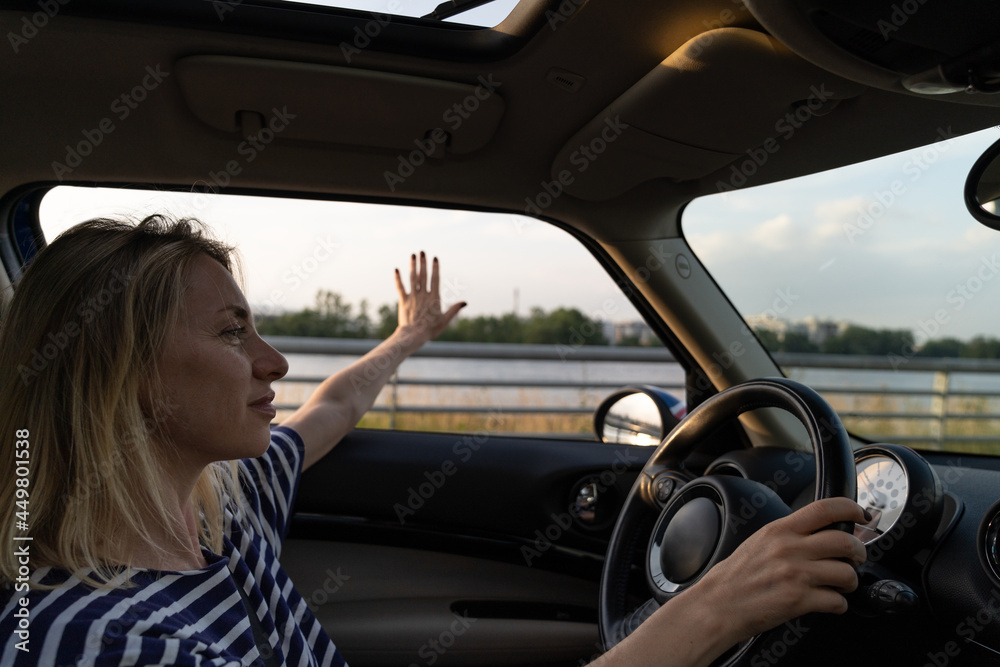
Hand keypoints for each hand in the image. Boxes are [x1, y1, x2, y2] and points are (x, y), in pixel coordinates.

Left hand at [394, 251, 464, 346]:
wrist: (413, 336)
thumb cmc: (430, 330)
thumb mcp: (445, 320)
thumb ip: (454, 309)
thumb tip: (465, 302)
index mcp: (434, 298)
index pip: (435, 279)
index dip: (435, 268)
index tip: (435, 258)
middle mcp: (423, 294)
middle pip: (423, 275)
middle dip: (423, 262)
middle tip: (422, 251)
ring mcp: (412, 297)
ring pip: (412, 278)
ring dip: (412, 266)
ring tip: (413, 255)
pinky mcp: (403, 301)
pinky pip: (400, 287)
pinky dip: (398, 278)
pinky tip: (396, 269)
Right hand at [687, 497, 866, 644]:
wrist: (718, 603)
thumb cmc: (736, 576)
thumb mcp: (760, 541)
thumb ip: (789, 534)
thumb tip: (820, 533)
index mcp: (780, 530)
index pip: (825, 509)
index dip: (851, 508)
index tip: (860, 514)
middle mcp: (789, 549)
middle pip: (845, 541)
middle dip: (859, 551)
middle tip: (856, 558)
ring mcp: (796, 574)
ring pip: (847, 573)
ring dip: (850, 581)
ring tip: (841, 585)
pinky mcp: (799, 600)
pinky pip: (837, 601)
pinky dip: (839, 604)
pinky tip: (828, 602)